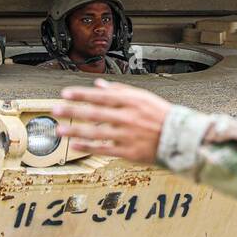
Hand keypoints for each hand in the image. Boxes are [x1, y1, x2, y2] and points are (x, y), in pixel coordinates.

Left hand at [53, 80, 173, 163]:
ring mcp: (127, 135)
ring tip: (59, 130)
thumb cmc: (161, 116)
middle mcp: (127, 117)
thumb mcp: (143, 97)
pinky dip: (89, 148)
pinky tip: (75, 146)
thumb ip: (119, 91)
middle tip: (56, 110)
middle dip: (73, 111)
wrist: (180, 137)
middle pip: (94, 113)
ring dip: (76, 131)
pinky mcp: (128, 151)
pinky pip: (104, 149)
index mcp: (131, 102)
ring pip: (96, 133)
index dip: (82, 94)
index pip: (101, 96)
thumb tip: (98, 85)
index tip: (65, 93)